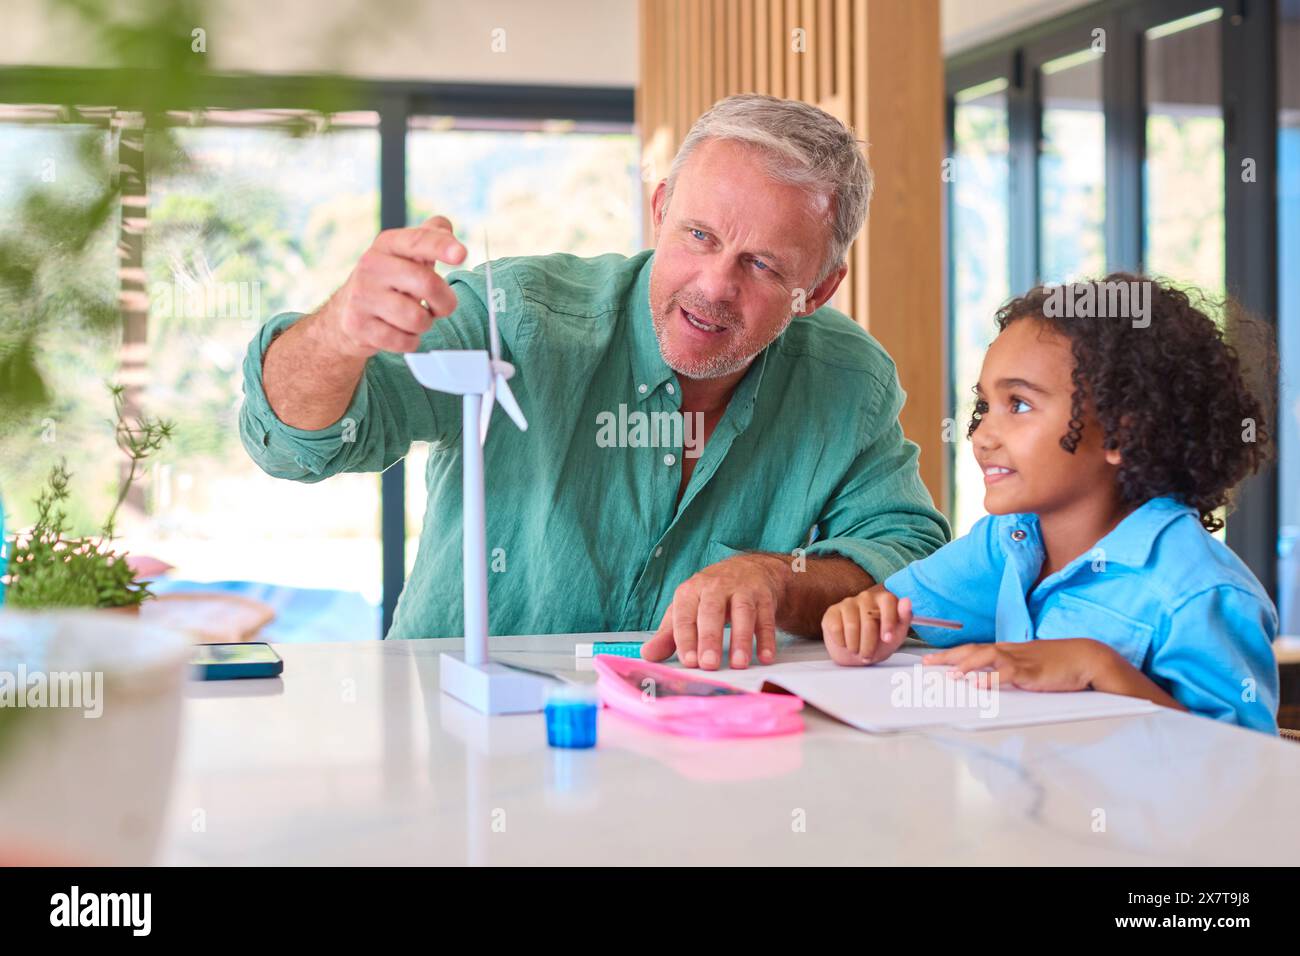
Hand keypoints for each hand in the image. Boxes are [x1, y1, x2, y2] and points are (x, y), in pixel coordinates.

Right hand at [319, 215, 466, 357]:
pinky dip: (410, 341)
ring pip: (417, 319)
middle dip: (445, 303)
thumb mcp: (405, 255)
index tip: (461, 254)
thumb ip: (429, 236)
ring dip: (424, 324)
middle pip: (428, 284)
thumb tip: (446, 226)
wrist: (345, 313)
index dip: (441, 246)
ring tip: (413, 317)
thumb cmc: (388, 280)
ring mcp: (362, 295)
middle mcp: (372, 265)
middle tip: (442, 307)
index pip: (418, 241)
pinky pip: (404, 341)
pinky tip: (399, 331)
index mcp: (388, 244)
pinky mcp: (358, 325)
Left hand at [640, 554, 788, 669]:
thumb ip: (668, 635)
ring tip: (739, 664)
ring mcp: (742, 589)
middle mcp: (715, 587)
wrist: (748, 570)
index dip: (686, 639)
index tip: (689, 662)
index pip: (685, 616)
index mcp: (691, 592)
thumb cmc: (710, 596)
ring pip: (742, 612)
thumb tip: (647, 656)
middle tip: (710, 665)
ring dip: (741, 639)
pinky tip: (765, 656)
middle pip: (711, 612)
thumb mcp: (686, 610)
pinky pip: (766, 617)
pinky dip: (767, 637)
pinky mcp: (764, 595)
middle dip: (710, 639)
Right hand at [821, 584, 911, 665]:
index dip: (888, 622)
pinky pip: (836, 628)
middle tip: (868, 655)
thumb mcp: (897, 634)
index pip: (888, 601)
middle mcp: (866, 597)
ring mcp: (848, 603)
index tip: (887, 639)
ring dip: (855, 645)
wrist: (858, 651)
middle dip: (869, 643)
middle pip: (868, 619)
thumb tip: (906, 601)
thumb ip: (904, 618)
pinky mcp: (832, 612)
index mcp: (884, 599)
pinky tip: (846, 643)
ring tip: (857, 650)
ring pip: (851, 625)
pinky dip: (842, 642)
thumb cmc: (880, 642)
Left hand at [921, 638, 1116, 691]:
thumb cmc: (1058, 663)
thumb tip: (988, 680)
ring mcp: (1021, 661)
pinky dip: (993, 679)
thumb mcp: (1028, 664)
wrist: (1085, 658)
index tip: (932, 659)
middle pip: (973, 650)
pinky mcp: (1033, 673)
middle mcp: (1010, 652)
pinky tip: (980, 685)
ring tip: (950, 674)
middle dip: (948, 656)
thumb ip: (1008, 670)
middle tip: (928, 663)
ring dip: (967, 666)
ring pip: (988, 658)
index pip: (973, 649)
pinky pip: (1008, 674)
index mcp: (1007, 650)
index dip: (952, 653)